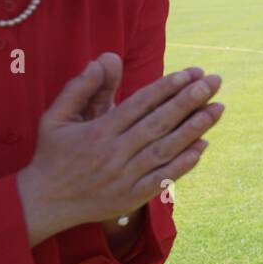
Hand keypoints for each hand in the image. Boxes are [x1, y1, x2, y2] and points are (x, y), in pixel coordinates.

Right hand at [16, 55, 223, 246]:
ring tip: (218, 109)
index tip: (191, 73)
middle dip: (189, 101)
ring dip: (195, 129)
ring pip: (165, 149)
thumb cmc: (53, 155)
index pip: (140, 104)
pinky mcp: (132, 197)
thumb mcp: (55, 118)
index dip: (167, 87)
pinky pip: (163, 178)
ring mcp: (125, 177)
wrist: (44, 204)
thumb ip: (80, 88)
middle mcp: (114, 153)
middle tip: (214, 82)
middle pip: (158, 123)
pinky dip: (184, 163)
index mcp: (98, 131)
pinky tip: (203, 146)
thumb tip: (104, 59)